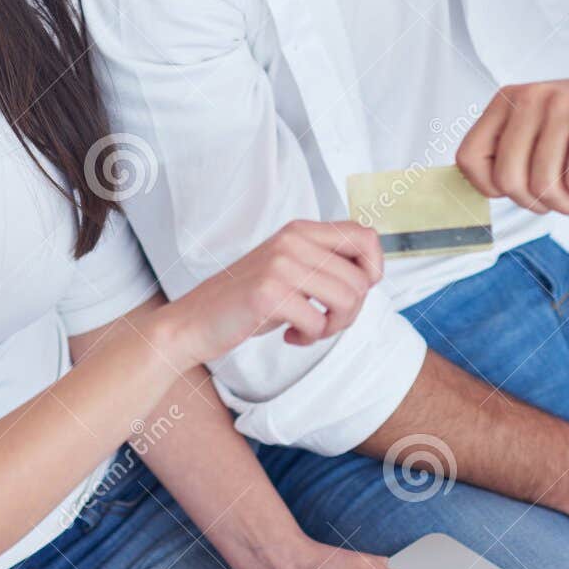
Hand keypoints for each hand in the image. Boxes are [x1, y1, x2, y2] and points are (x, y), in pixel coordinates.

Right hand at [170, 219, 382, 365]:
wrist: (195, 321)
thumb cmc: (249, 300)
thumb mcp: (290, 268)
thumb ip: (324, 262)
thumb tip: (373, 272)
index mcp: (300, 230)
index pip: (365, 236)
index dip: (373, 268)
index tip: (356, 291)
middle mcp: (292, 240)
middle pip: (361, 279)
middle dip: (351, 312)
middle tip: (324, 321)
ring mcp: (280, 265)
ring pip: (347, 300)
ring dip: (333, 326)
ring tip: (309, 328)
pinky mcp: (269, 293)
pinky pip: (318, 323)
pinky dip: (309, 338)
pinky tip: (289, 335)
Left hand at [456, 58, 568, 215]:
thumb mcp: (544, 130)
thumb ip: (512, 153)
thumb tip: (481, 191)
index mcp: (508, 102)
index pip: (468, 159)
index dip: (489, 188)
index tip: (518, 189)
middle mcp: (529, 99)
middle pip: (508, 182)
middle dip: (536, 202)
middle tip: (561, 193)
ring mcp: (561, 107)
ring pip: (544, 187)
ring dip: (568, 202)